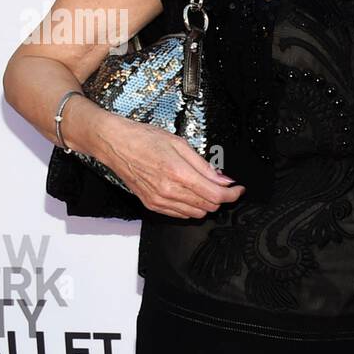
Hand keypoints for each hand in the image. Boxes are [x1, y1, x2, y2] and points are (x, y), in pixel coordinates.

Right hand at [97, 116, 244, 217]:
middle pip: (208, 207)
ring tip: (205, 188)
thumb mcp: (180, 144)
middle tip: (223, 186)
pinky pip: (179, 215)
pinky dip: (190, 208)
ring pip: (195, 213)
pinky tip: (190, 194)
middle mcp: (169, 191)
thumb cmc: (145, 139)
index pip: (216, 195)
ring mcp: (159, 201)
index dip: (232, 195)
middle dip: (220, 198)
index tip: (238, 189)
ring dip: (206, 204)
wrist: (115, 144)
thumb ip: (204, 165)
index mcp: (179, 174)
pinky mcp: (151, 204)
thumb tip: (224, 180)